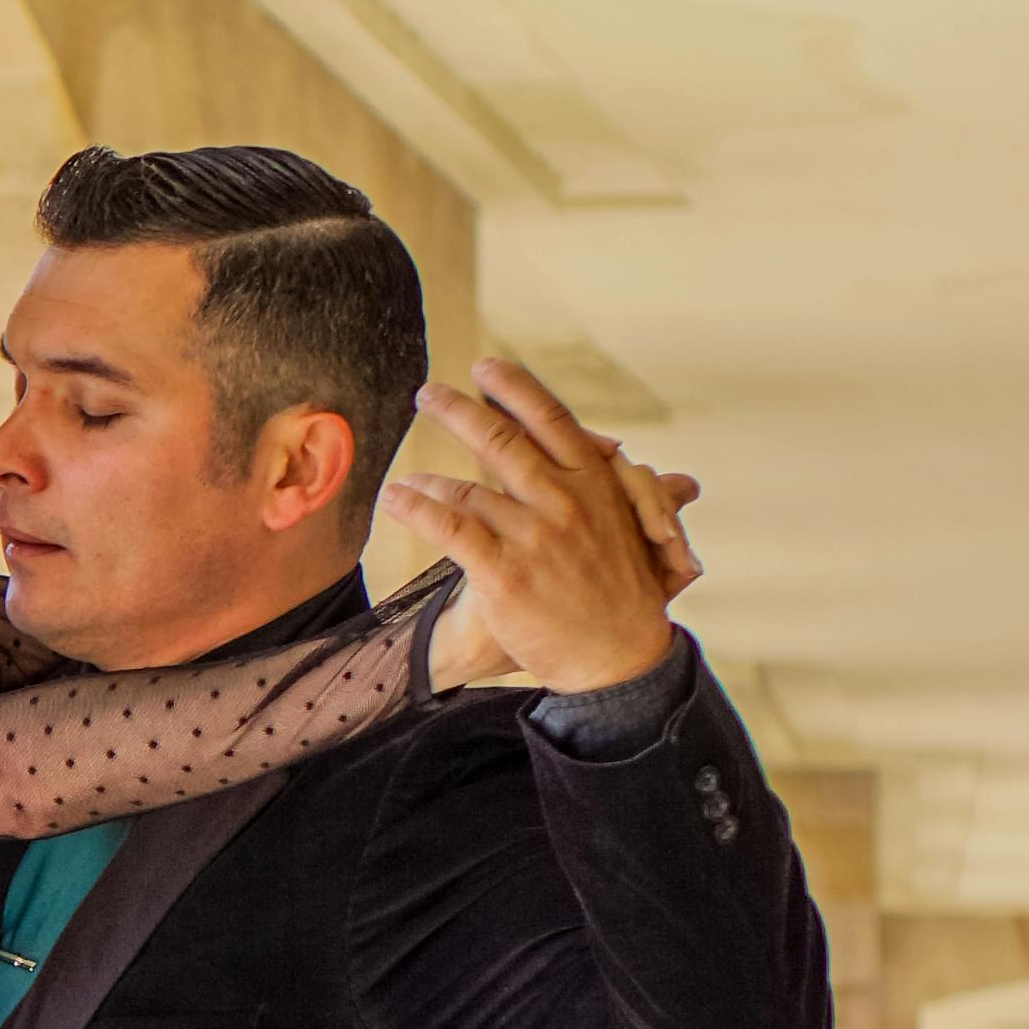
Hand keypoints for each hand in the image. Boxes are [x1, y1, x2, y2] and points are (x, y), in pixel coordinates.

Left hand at [396, 363, 699, 695]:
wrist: (618, 659)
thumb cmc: (623, 592)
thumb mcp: (632, 525)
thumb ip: (609, 482)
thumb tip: (614, 446)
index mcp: (596, 483)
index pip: (550, 418)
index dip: (514, 388)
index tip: (485, 368)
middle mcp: (565, 501)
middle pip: (500, 440)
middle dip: (457, 409)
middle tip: (427, 393)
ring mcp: (534, 537)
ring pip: (466, 489)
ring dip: (428, 477)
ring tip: (407, 477)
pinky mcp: (505, 574)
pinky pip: (449, 528)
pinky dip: (416, 506)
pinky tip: (396, 498)